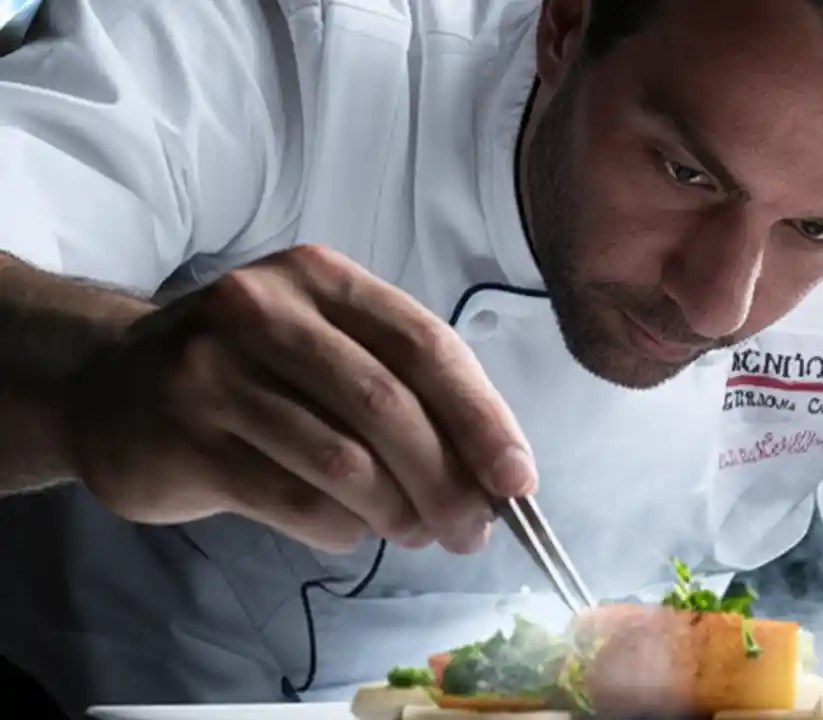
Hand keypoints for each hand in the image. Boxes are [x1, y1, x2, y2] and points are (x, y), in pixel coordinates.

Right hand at [65, 245, 535, 554]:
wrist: (104, 381)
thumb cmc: (245, 368)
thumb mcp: (321, 344)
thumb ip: (401, 390)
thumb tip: (488, 473)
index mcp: (320, 278)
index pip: (426, 346)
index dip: (482, 418)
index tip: (518, 479)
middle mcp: (265, 311)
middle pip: (389, 406)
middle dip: (448, 479)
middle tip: (474, 529)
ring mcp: (215, 373)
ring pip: (345, 462)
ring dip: (400, 512)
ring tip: (418, 531)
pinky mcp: (183, 440)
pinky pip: (294, 501)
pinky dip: (342, 528)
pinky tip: (351, 528)